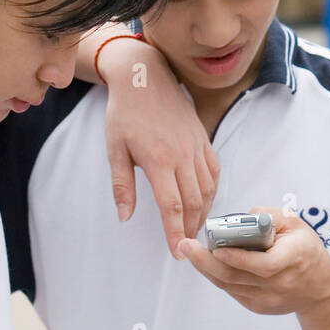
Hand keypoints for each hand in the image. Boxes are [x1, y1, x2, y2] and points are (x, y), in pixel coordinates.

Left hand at [101, 38, 219, 256]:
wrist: (145, 77)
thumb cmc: (125, 113)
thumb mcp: (115, 149)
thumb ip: (122, 186)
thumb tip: (125, 217)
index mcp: (158, 160)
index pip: (172, 206)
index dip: (175, 232)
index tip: (177, 252)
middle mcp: (182, 155)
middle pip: (194, 202)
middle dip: (192, 229)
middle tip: (187, 247)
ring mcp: (196, 147)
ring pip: (208, 189)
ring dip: (204, 213)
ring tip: (195, 229)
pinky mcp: (204, 140)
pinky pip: (214, 172)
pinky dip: (212, 191)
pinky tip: (205, 202)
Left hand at [176, 207, 329, 315]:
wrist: (320, 288)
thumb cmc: (306, 250)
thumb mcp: (298, 225)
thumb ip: (271, 216)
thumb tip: (241, 217)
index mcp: (294, 259)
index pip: (264, 265)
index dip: (239, 258)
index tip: (217, 247)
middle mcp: (281, 283)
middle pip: (237, 277)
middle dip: (206, 262)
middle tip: (186, 246)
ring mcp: (268, 300)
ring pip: (229, 285)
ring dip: (207, 267)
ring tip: (191, 251)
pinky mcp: (258, 307)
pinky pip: (232, 290)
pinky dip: (217, 275)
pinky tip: (207, 262)